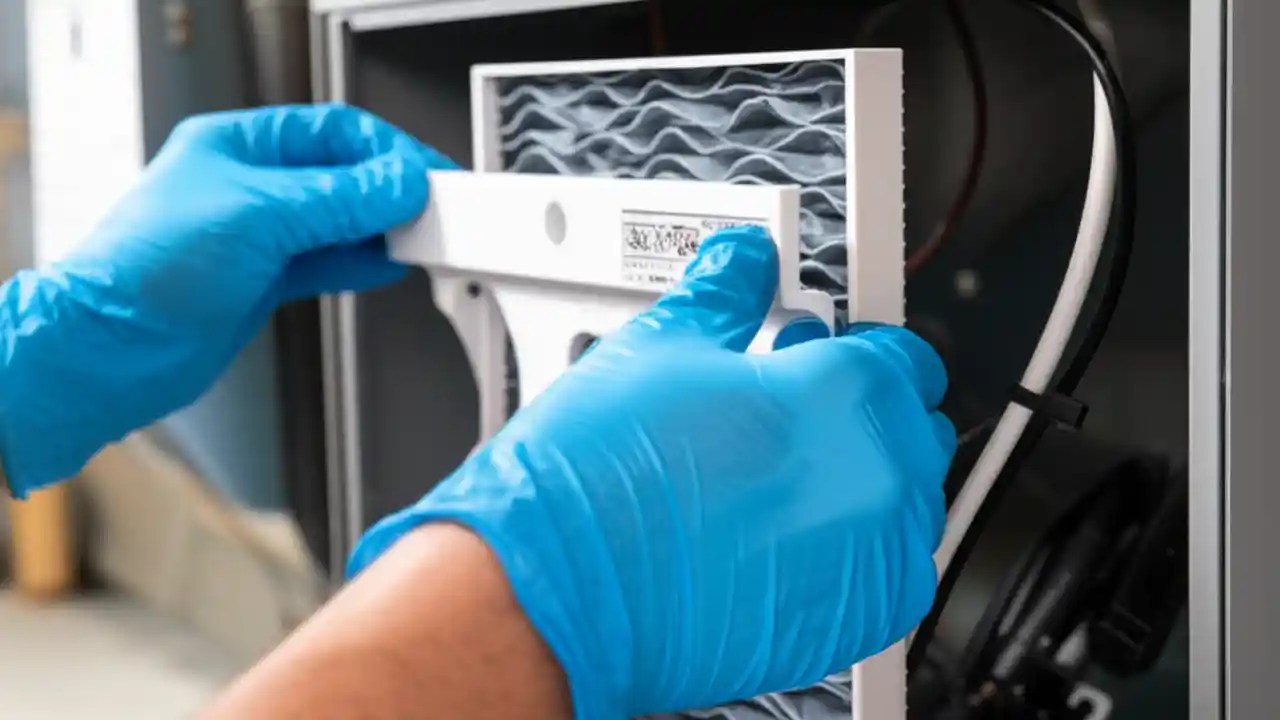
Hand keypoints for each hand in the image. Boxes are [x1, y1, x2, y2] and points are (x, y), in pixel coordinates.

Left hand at [0, 104, 452, 496]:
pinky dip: (362, 262)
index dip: (385, 150)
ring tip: (419, 239)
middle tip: (430, 209)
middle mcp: (249, 186)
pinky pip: (328, 262)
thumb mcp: (258, 215)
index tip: (424, 174)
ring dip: (380, 230)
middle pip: (341, 177)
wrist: (112, 351)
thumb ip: (338, 199)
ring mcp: (257, 236)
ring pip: (339, 223)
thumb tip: (398, 183)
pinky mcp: (263, 281)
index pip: (332, 132)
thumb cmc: (147, 270)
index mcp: (237, 144)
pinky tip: (389, 264)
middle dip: (389, 192)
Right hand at [349, 226, 955, 717]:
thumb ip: (723, 291)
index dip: (856, 348)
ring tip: (778, 480)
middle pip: (912, 428)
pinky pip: (889, 574)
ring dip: (863, 484)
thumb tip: (741, 258)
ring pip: (907, 504)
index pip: (903, 354)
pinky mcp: (855, 622)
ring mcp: (875, 556)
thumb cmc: (599, 484)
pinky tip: (783, 538)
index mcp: (847, 391)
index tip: (820, 356)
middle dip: (864, 414)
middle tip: (791, 412)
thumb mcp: (660, 347)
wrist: (559, 596)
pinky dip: (855, 553)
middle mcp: (881, 474)